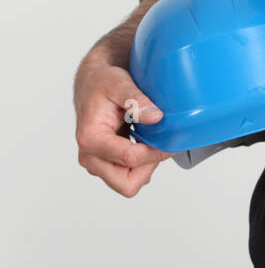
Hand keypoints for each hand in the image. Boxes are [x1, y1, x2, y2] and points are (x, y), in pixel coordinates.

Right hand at [74, 60, 171, 196]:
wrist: (93, 83)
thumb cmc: (102, 82)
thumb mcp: (119, 83)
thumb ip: (136, 100)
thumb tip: (156, 117)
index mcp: (91, 139)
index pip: (130, 158)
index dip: (156, 153)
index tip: (171, 141)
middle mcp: (90, 156)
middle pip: (127, 184)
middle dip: (148, 166)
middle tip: (160, 144)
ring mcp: (96, 163)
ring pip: (128, 183)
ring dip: (145, 166)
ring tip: (151, 139)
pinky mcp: (105, 163)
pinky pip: (128, 176)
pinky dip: (141, 164)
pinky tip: (144, 142)